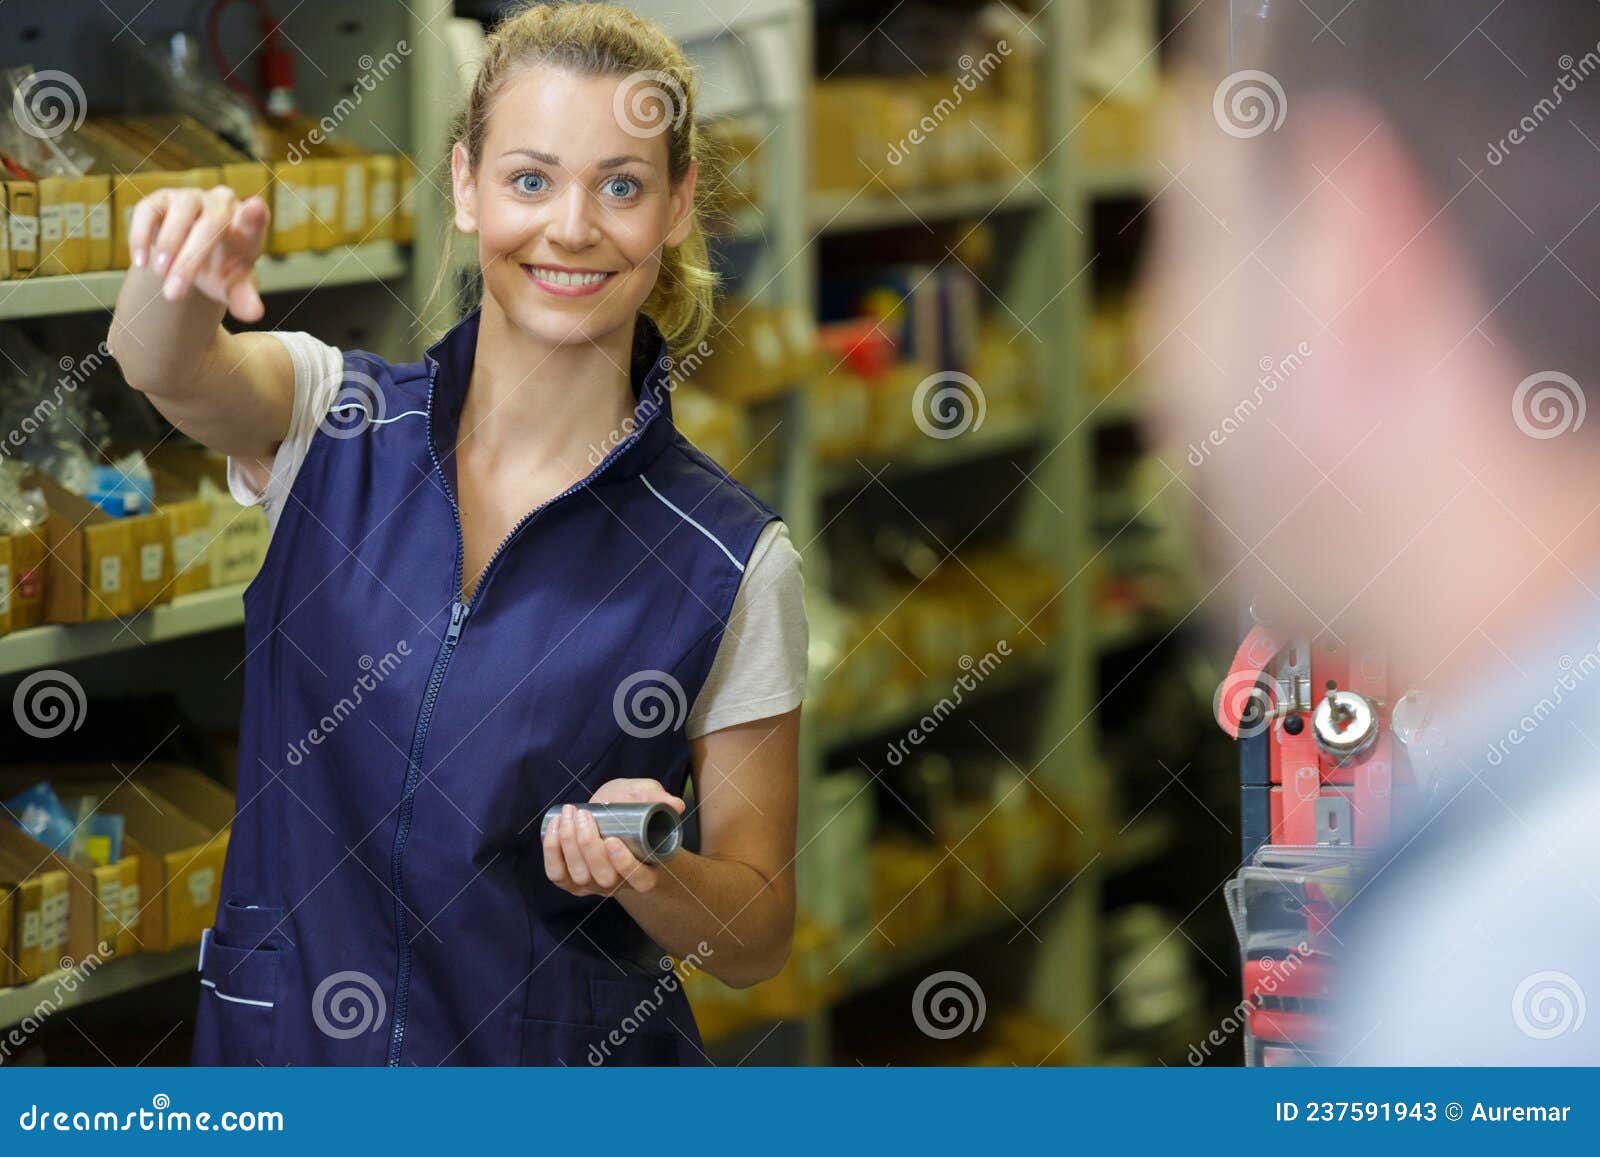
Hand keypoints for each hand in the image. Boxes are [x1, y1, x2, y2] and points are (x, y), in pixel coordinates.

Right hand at [127, 186, 269, 321]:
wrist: (191, 259)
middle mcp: (220, 204)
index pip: (254, 219)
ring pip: (181, 212)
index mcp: (246, 227)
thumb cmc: (221, 271)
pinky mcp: (159, 200)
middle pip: (211, 223)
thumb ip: (244, 299)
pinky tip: (140, 261)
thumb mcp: (234, 288)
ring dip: (168, 244)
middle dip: (190, 260)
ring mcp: (190, 198)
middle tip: (173, 292)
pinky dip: (141, 236)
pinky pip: (148, 211)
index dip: (254, 215)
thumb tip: (254, 314)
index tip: (255, 209)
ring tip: (159, 274)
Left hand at [542, 779, 686, 897]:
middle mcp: (619, 885)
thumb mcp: (647, 798)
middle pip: (604, 877)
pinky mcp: (570, 880)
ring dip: (569, 843)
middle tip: (585, 814)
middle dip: (589, 846)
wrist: (610, 811)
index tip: (612, 840)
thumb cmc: (632, 808)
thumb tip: (675, 804)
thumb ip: (660, 799)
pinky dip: (551, 851)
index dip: (625, 865)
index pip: (640, 880)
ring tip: (570, 813)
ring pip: (579, 876)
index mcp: (647, 872)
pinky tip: (555, 826)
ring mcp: (593, 885)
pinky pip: (557, 874)